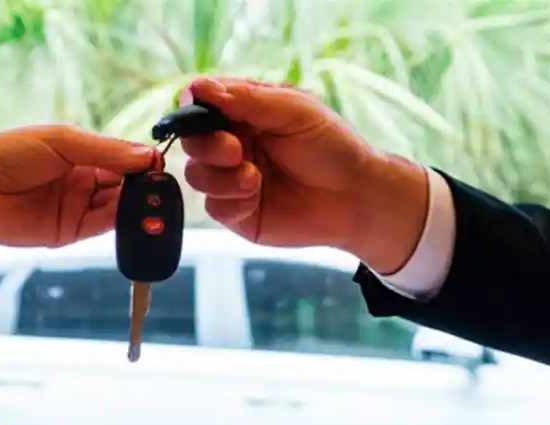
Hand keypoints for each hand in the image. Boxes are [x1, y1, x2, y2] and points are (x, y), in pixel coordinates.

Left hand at [0, 125, 155, 272]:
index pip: (121, 157)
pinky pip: (104, 226)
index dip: (141, 161)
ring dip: (138, 207)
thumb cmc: (7, 155)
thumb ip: (106, 151)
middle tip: (163, 190)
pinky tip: (136, 217)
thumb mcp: (61, 142)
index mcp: (79, 152)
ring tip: (155, 207)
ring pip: (119, 206)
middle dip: (144, 186)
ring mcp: (77, 206)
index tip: (160, 165)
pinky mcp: (70, 231)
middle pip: (125, 183)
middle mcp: (82, 179)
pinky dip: (123, 223)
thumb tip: (147, 155)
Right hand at [179, 77, 429, 273]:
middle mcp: (235, 144)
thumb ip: (245, 99)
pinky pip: (213, 206)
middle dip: (206, 145)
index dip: (194, 108)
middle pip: (192, 141)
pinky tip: (254, 196)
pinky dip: (229, 200)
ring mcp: (234, 179)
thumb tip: (196, 87)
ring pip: (196, 175)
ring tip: (253, 179)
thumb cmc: (332, 147)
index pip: (202, 104)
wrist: (357, 199)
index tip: (199, 109)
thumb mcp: (293, 111)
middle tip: (235, 151)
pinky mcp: (239, 212)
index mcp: (246, 113)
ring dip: (219, 177)